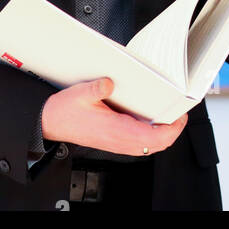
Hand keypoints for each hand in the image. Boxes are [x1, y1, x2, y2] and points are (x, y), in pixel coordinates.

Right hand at [41, 78, 187, 155]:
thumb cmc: (63, 112)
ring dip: (162, 134)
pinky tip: (151, 121)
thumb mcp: (80, 94)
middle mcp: (119, 140)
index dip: (172, 129)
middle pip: (156, 144)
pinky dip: (150, 135)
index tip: (180, 116)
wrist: (48, 123)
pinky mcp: (114, 141)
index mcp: (115, 130)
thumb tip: (110, 82)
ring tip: (169, 116)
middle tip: (179, 114)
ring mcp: (117, 143)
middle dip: (172, 131)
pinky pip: (139, 144)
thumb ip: (97, 87)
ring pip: (149, 146)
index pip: (153, 138)